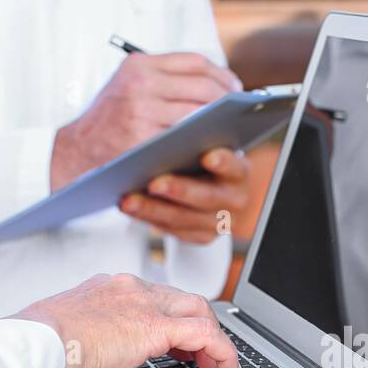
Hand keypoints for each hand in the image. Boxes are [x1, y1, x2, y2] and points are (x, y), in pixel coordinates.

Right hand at [12, 273, 239, 367]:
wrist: (35, 341)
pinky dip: (221, 351)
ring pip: (199, 310)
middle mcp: (132, 288)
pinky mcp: (154, 326)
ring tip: (218, 366)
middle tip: (206, 356)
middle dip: (202, 327)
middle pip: (186, 299)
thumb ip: (106, 344)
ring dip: (214, 340)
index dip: (178, 320)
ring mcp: (145, 303)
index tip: (183, 343)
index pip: (159, 297)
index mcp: (113, 288)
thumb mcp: (80, 338)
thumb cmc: (44, 343)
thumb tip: (121, 362)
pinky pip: (203, 333)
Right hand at [49, 52, 241, 190]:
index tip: (234, 87)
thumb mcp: (129, 85)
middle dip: (226, 99)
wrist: (77, 149)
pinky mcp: (142, 139)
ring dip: (218, 121)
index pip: (194, 61)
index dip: (221, 74)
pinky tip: (211, 143)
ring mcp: (141, 112)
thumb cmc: (110, 119)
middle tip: (237, 111)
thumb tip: (216, 83)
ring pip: (198, 112)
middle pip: (203, 86)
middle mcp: (140, 84)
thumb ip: (164, 79)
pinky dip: (202, 140)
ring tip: (228, 127)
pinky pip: (185, 137)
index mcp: (139, 65)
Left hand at [120, 147, 251, 244]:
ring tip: (128, 200)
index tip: (207, 156)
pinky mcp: (201, 236)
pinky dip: (150, 220)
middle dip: (179, 190)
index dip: (223, 163)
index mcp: (239, 172)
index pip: (234, 166)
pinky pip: (174, 231)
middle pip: (206, 197)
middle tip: (153, 183)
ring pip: (184, 219)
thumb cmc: (202, 159)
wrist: (209, 185)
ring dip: (153, 210)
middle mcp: (234, 200)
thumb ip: (194, 139)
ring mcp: (218, 222)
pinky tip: (132, 209)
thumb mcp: (203, 144)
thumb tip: (173, 131)